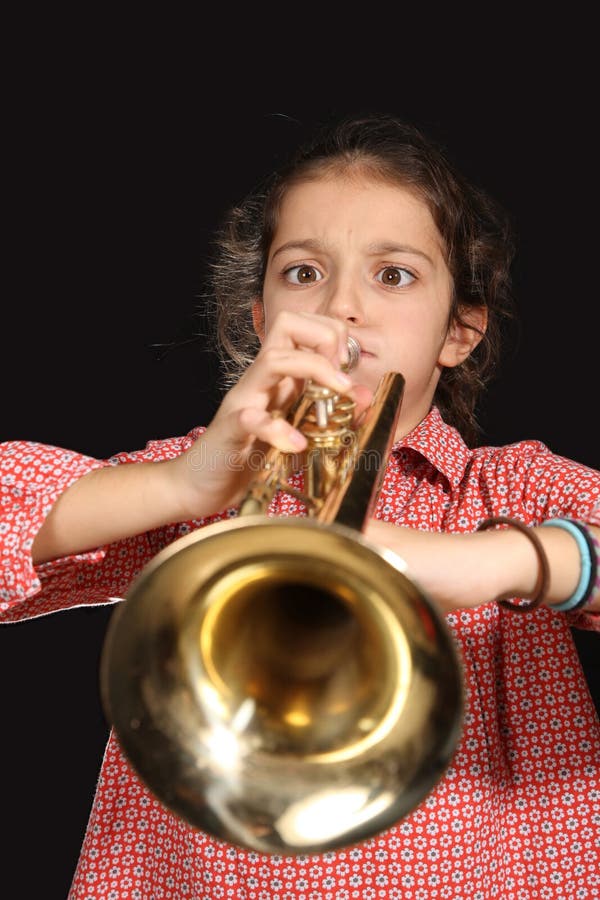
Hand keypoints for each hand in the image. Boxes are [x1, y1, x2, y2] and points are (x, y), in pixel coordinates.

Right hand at [172, 311, 372, 517]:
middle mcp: (260, 379)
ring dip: (313, 369)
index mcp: (278, 375)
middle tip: (341, 374)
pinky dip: (279, 429)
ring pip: (272, 360)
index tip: (348, 368)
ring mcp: (244, 400)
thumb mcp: (296, 429)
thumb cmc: (249, 454)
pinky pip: (252, 418)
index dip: (332, 335)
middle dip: (324, 337)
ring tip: (338, 394)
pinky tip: (298, 444)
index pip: (302, 325)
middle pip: (286, 324)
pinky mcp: (230, 430)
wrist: (201, 483)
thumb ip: (328, 412)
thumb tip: (364, 395)